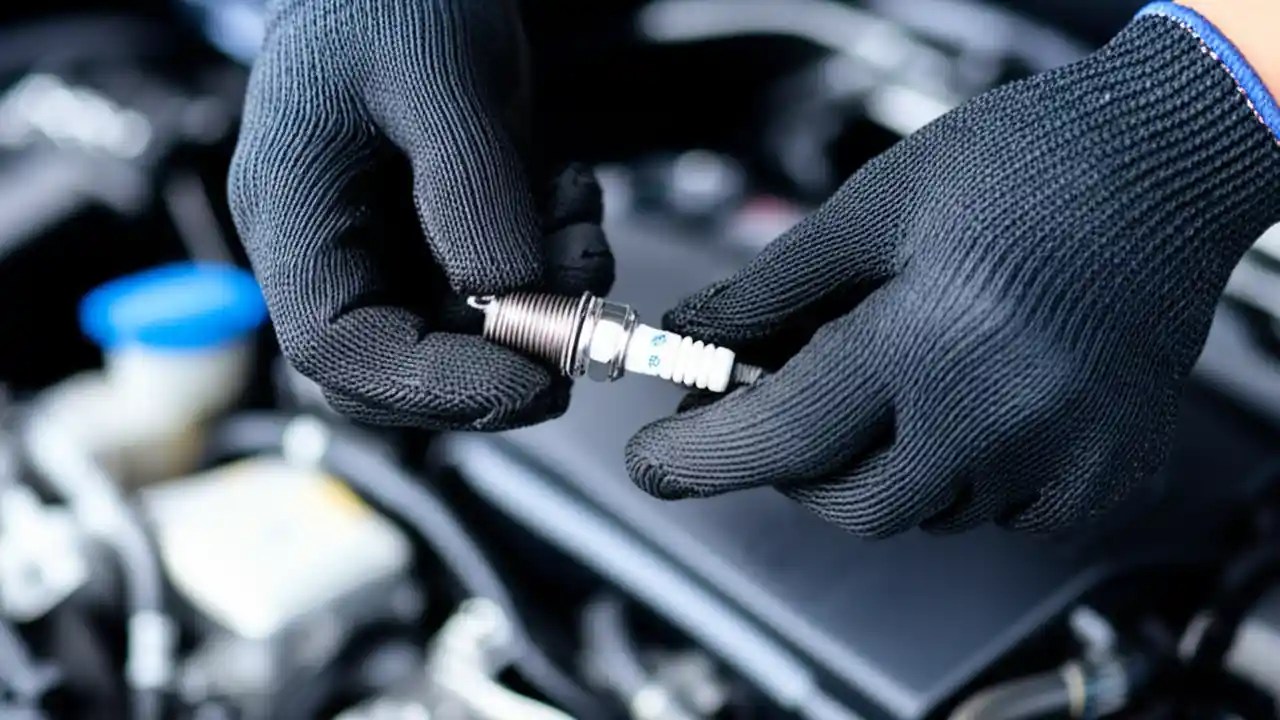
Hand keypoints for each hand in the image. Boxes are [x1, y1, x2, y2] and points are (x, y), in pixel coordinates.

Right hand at [229, 0, 611, 429]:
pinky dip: (548, 265)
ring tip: (581, 233)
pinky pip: (494, 286)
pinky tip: (569, 203)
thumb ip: (474, 195)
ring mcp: (382, 246)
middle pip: (395, 365)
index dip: (436, 386)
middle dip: (497, 362)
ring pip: (459, 332)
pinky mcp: (434, 234)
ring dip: (542, 305)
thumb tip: (514, 299)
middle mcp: (329, 247)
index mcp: (292, 213)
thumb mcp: (440, 80)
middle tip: (579, 333)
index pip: (338, 349)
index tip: (534, 380)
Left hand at [626, 14, 1279, 536]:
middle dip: (794, 464)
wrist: (1166, 165)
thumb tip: (696, 340)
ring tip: (905, 370)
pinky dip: (962, 475)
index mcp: (933, 336)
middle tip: (783, 400)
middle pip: (847, 503)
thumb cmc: (1024, 164)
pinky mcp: (1108, 477)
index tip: (653, 465)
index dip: (700, 459)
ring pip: (922, 514)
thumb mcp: (875, 205)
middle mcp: (1003, 414)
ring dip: (883, 463)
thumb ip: (774, 290)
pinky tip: (975, 401)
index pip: (783, 438)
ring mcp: (1065, 457)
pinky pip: (999, 516)